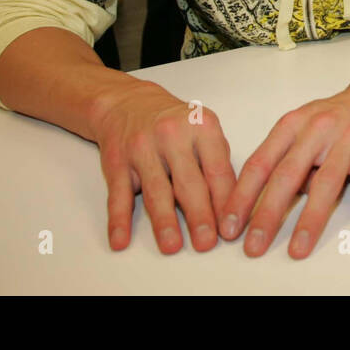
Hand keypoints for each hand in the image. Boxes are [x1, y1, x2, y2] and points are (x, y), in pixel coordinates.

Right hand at [91, 79, 235, 253]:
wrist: (128, 103)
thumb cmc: (176, 123)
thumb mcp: (205, 130)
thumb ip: (218, 162)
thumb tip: (232, 205)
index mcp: (202, 127)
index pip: (217, 170)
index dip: (225, 201)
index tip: (232, 227)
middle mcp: (172, 135)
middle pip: (188, 182)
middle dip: (199, 215)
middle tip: (207, 243)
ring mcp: (142, 148)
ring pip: (155, 190)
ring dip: (164, 221)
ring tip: (172, 246)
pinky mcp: (117, 162)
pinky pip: (117, 195)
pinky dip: (118, 220)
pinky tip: (121, 240)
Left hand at [220, 82, 349, 258]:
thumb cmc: (340, 116)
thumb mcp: (304, 125)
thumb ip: (287, 157)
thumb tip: (273, 197)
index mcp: (294, 124)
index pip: (261, 163)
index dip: (242, 196)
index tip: (228, 225)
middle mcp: (319, 130)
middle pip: (287, 175)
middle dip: (267, 214)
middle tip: (253, 246)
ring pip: (327, 184)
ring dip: (310, 220)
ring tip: (297, 250)